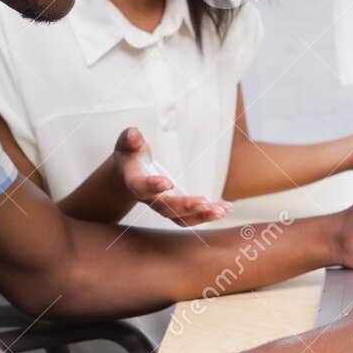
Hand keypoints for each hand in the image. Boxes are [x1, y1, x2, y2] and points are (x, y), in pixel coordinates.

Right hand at [112, 126, 230, 226]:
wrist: (127, 176)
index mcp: (134, 182)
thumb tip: (134, 134)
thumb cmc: (129, 156)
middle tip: (204, 202)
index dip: (153, 186)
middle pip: (165, 208)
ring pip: (180, 218)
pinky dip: (209, 213)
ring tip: (221, 211)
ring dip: (201, 216)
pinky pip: (192, 216)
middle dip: (185, 206)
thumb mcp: (126, 145)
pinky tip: (226, 208)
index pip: (141, 187)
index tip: (168, 182)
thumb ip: (130, 140)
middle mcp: (149, 199)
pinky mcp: (176, 208)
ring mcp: (163, 206)